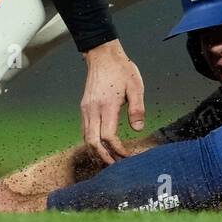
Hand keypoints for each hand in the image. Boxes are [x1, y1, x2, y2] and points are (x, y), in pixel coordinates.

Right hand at [80, 39, 144, 164]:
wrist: (102, 56)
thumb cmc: (121, 70)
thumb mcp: (136, 86)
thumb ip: (137, 109)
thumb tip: (137, 129)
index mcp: (107, 105)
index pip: (108, 136)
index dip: (117, 149)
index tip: (127, 155)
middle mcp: (93, 109)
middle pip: (93, 141)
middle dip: (103, 156)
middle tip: (115, 166)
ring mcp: (86, 109)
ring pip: (86, 137)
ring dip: (96, 151)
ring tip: (108, 159)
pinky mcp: (84, 107)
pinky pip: (85, 129)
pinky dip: (92, 141)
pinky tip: (101, 145)